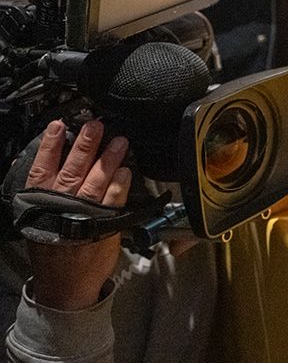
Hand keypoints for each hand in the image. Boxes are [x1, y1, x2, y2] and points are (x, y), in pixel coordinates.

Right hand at [25, 120, 131, 310]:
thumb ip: (43, 193)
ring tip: (119, 142)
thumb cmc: (54, 248)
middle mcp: (60, 208)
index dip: (50, 147)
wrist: (65, 285)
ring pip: (95, 182)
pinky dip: (120, 185)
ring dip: (108, 160)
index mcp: (40, 204)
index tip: (59, 126)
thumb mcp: (38, 219)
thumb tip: (47, 163)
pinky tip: (125, 171)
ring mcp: (83, 216)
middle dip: (85, 146)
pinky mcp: (105, 225)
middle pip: (72, 171)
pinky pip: (114, 201)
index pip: (42, 170)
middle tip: (95, 126)